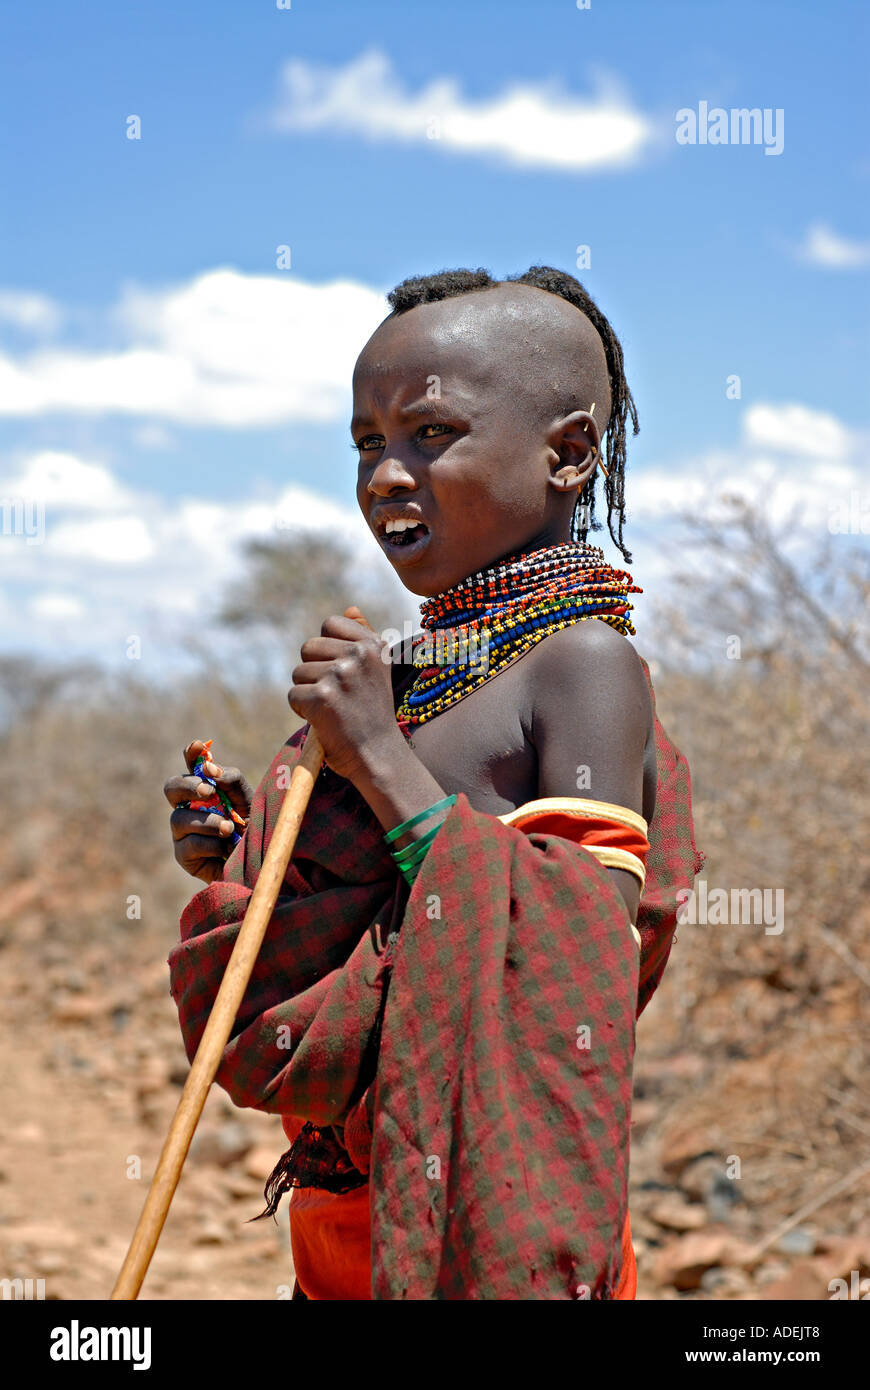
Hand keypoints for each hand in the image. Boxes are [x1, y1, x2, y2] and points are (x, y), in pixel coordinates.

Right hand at [163, 741, 252, 883]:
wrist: (262, 863)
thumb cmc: (255, 828)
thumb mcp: (249, 800)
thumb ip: (231, 780)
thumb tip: (208, 767)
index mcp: (206, 788)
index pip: (192, 765)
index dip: (191, 754)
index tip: (197, 746)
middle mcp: (190, 806)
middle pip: (171, 787)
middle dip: (188, 787)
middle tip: (209, 792)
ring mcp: (183, 831)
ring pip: (179, 818)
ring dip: (208, 822)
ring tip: (230, 828)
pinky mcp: (184, 856)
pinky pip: (188, 844)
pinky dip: (210, 844)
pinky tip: (226, 848)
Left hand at [289, 614, 403, 782]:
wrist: (379, 755)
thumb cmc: (373, 714)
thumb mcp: (377, 671)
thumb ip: (363, 637)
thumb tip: (350, 608)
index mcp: (373, 644)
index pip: (329, 625)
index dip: (328, 650)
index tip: (344, 673)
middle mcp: (359, 655)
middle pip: (308, 647)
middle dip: (314, 671)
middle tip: (336, 696)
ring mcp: (340, 675)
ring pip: (298, 672)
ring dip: (308, 692)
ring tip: (333, 709)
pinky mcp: (322, 697)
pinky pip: (293, 695)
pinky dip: (303, 710)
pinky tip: (325, 721)